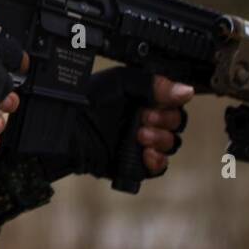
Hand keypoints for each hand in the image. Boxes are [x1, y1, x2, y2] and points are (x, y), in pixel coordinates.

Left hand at [69, 66, 191, 179]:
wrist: (62, 128)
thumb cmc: (84, 99)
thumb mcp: (119, 81)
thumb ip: (153, 84)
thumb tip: (187, 91)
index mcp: (142, 97)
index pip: (174, 101)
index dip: (172, 102)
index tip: (159, 102)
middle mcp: (143, 119)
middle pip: (176, 122)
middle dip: (166, 120)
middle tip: (145, 118)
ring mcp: (139, 142)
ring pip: (171, 144)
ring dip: (162, 139)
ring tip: (140, 135)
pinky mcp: (133, 163)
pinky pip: (159, 167)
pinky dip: (158, 161)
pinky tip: (146, 154)